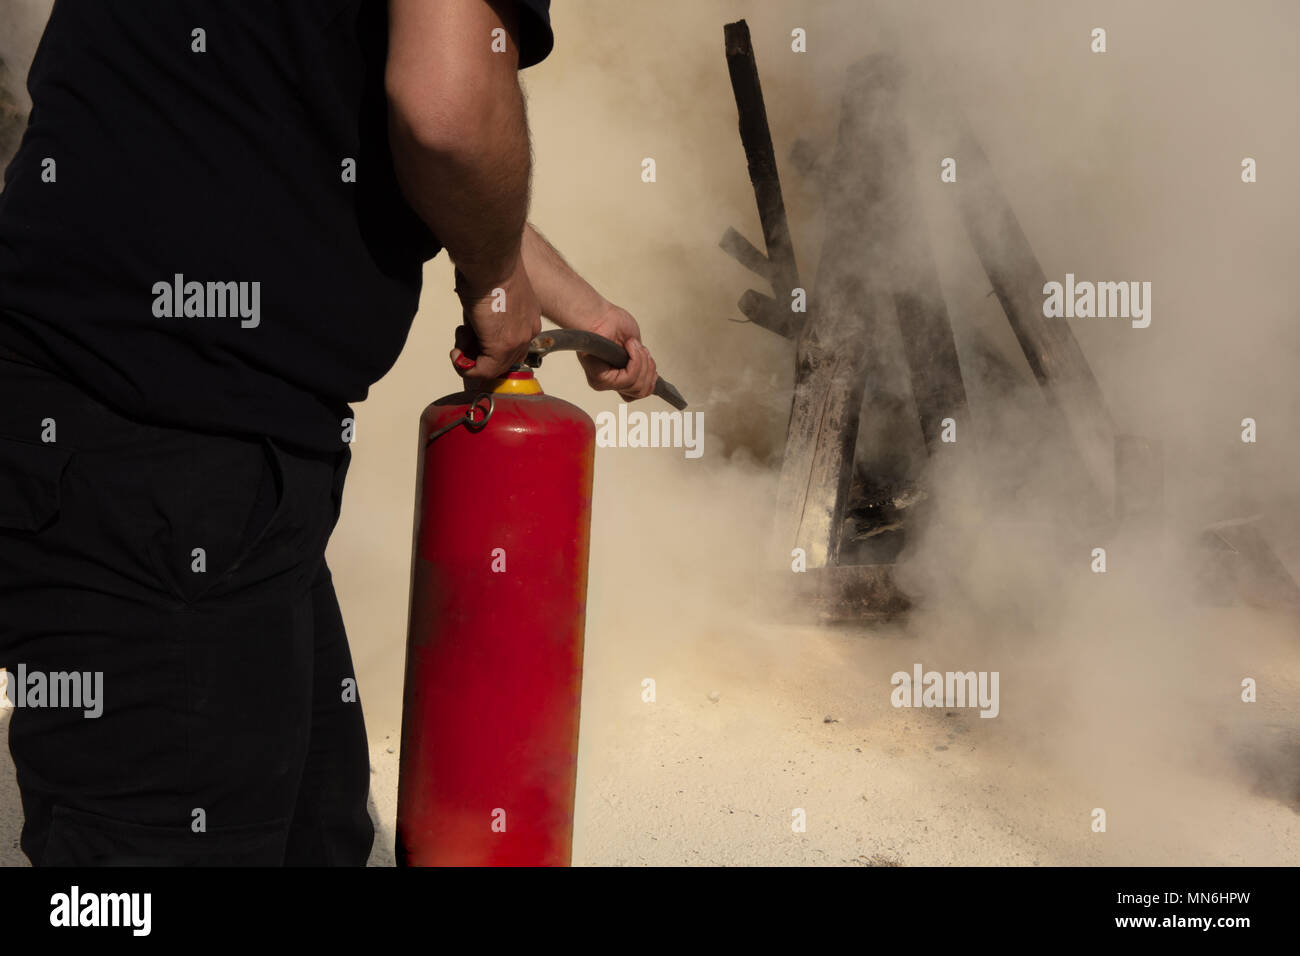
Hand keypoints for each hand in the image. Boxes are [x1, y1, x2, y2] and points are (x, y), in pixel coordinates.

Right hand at [450, 256, 541, 384]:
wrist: (489, 260)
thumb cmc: (487, 266)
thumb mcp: (491, 293)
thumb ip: (488, 314)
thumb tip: (473, 324)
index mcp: (528, 316)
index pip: (511, 344)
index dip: (487, 345)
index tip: (470, 334)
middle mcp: (529, 330)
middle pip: (503, 358)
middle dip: (477, 352)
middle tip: (463, 335)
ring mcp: (517, 340)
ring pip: (491, 366)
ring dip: (468, 357)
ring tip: (460, 336)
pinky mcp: (501, 346)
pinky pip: (482, 371)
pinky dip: (464, 367)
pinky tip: (455, 353)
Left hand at [576, 304, 657, 400]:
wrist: (600, 315)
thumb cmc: (614, 326)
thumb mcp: (637, 349)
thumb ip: (642, 366)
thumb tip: (651, 379)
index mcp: (617, 379)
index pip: (640, 392)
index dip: (650, 379)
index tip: (651, 363)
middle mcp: (609, 383)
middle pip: (640, 391)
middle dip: (648, 369)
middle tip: (642, 351)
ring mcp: (603, 383)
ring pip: (636, 384)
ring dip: (642, 362)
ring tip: (634, 346)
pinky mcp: (600, 378)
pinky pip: (628, 378)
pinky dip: (635, 360)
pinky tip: (629, 346)